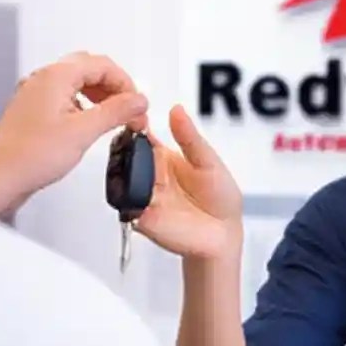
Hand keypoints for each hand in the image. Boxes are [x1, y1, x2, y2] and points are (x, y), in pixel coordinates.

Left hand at [0, 51, 148, 218]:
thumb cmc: (29, 155)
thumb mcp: (84, 131)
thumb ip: (116, 112)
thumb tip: (138, 100)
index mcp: (56, 76)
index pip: (102, 65)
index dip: (126, 83)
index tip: (136, 104)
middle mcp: (43, 79)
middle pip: (90, 69)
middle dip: (114, 88)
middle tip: (128, 109)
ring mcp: (36, 94)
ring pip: (77, 82)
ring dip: (100, 96)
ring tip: (113, 118)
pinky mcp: (33, 110)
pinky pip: (65, 97)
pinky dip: (84, 106)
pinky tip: (89, 125)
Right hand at [134, 105, 243, 261]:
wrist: (223, 235)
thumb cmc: (219, 198)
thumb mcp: (209, 161)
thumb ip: (190, 138)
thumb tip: (176, 110)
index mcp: (163, 158)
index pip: (141, 137)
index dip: (135, 125)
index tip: (133, 114)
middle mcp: (149, 176)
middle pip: (127, 156)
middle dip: (126, 146)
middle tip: (132, 137)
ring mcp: (143, 196)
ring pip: (123, 179)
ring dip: (125, 170)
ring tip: (140, 166)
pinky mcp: (141, 217)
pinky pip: (126, 205)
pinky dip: (129, 198)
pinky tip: (143, 193)